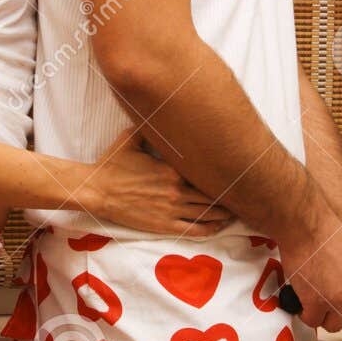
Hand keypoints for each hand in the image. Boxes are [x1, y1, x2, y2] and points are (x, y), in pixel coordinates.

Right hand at [86, 129, 232, 236]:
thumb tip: (157, 110)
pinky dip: (211, 229)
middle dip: (230, 197)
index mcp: (173, 170)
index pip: (206, 173)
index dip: (223, 175)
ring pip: (208, 214)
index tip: (236, 172)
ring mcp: (171, 210)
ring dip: (225, 214)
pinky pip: (194, 230)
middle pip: (212, 195)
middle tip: (244, 195)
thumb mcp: (131, 138)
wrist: (97, 190)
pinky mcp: (163, 225)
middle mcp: (177, 191)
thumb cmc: (112, 164)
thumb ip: (149, 128)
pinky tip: (220, 227)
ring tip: (238, 213)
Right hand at [279, 213, 341, 333]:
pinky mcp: (314, 302)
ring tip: (317, 303)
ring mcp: (336, 300)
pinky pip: (313, 321)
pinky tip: (305, 303)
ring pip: (333, 326)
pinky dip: (307, 314)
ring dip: (324, 317)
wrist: (308, 228)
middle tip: (335, 309)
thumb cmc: (329, 234)